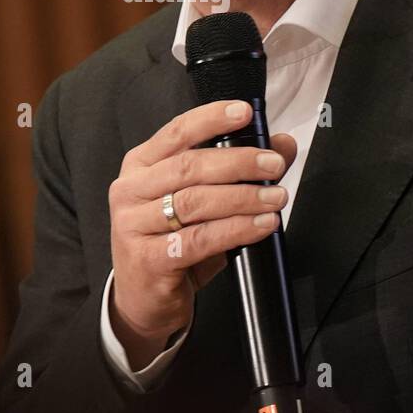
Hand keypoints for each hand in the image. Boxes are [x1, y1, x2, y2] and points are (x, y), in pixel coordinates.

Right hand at [107, 99, 297, 368]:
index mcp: (140, 165)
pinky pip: (199, 239)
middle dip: (238, 161)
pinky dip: (236, 230)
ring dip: (243, 197)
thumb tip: (282, 143)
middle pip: (189, 166)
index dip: (211, 119)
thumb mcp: (204, 202)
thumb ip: (239, 170)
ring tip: (276, 196)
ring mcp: (133, 225)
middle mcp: (130, 190)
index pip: (176, 132)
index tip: (245, 112)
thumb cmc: (173, 242)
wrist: (142, 300)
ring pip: (195, 202)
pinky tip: (262, 225)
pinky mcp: (147, 260)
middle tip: (273, 163)